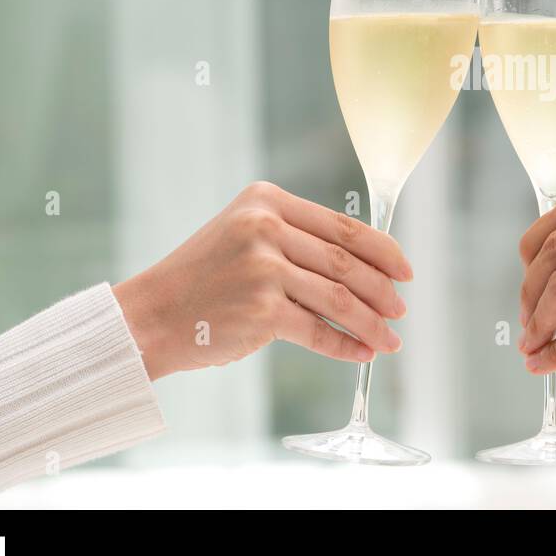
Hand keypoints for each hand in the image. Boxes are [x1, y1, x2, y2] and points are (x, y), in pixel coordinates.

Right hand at [113, 181, 411, 378]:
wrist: (150, 316)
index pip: (342, 226)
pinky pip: (318, 331)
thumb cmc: (201, 279)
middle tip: (400, 309)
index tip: (405, 270)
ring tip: (389, 339)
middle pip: (346, 262)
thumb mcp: (243, 235)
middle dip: (383, 290)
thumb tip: (362, 265)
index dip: (383, 250)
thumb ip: (294, 238)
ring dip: (371, 323)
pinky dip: (345, 345)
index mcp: (266, 201)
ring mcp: (263, 269)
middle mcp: (265, 228)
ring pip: (339, 298)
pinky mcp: (260, 311)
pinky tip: (361, 353)